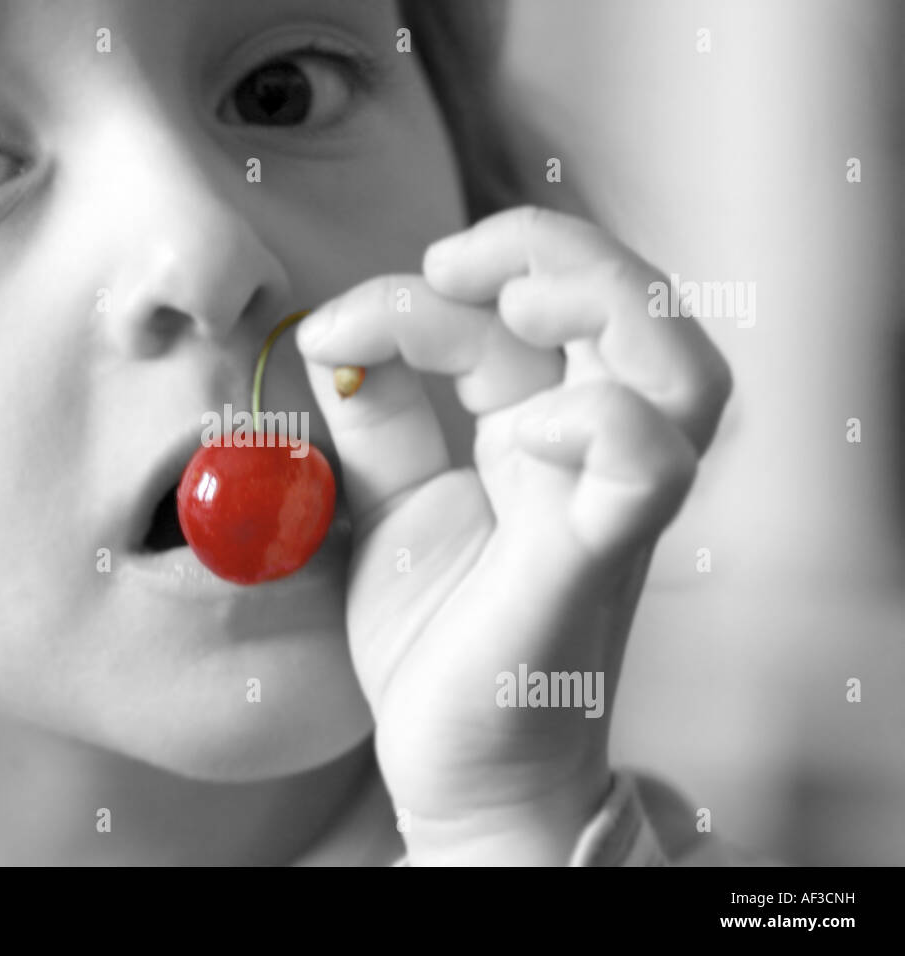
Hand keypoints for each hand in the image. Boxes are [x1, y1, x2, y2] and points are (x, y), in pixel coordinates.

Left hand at [295, 206, 731, 863]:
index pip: (516, 319)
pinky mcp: (588, 565)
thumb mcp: (388, 507)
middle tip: (452, 261)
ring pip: (684, 371)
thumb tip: (336, 333)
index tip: (334, 326)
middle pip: (638, 308)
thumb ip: (377, 422)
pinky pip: (647, 472)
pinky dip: (599, 419)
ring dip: (605, 302)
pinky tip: (518, 428)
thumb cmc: (436, 641)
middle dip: (551, 247)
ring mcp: (604, 510)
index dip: (425, 293)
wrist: (456, 768)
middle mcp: (591, 462)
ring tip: (511, 299)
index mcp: (543, 437)